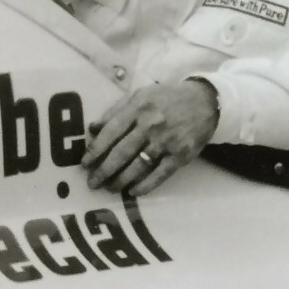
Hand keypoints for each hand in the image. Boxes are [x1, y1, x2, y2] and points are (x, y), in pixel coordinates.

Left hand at [83, 79, 220, 195]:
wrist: (204, 101)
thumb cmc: (167, 98)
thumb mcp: (140, 96)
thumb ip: (115, 111)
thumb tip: (92, 129)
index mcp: (138, 107)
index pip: (110, 132)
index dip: (95, 150)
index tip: (84, 164)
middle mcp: (151, 124)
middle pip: (121, 153)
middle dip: (103, 171)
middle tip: (92, 183)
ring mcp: (166, 141)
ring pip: (137, 167)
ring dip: (120, 181)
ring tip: (110, 188)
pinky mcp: (181, 155)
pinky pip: (159, 175)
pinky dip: (144, 186)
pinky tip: (133, 192)